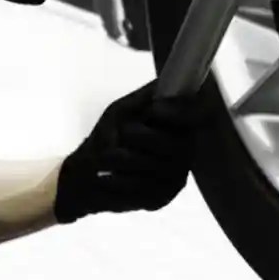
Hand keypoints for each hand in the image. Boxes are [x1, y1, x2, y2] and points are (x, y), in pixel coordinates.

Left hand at [53, 80, 203, 223]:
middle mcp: (186, 153)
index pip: (194, 117)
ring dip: (122, 159)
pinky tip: (111, 178)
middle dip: (139, 136)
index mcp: (180, 128)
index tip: (152, 111)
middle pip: (173, 143)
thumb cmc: (106, 139)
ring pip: (154, 165)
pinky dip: (120, 180)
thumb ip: (145, 97)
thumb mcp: (121, 111)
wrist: (85, 177)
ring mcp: (176, 178)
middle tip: (121, 135)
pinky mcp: (161, 199)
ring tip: (108, 158)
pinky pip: (142, 187)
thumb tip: (170, 80)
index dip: (176, 113)